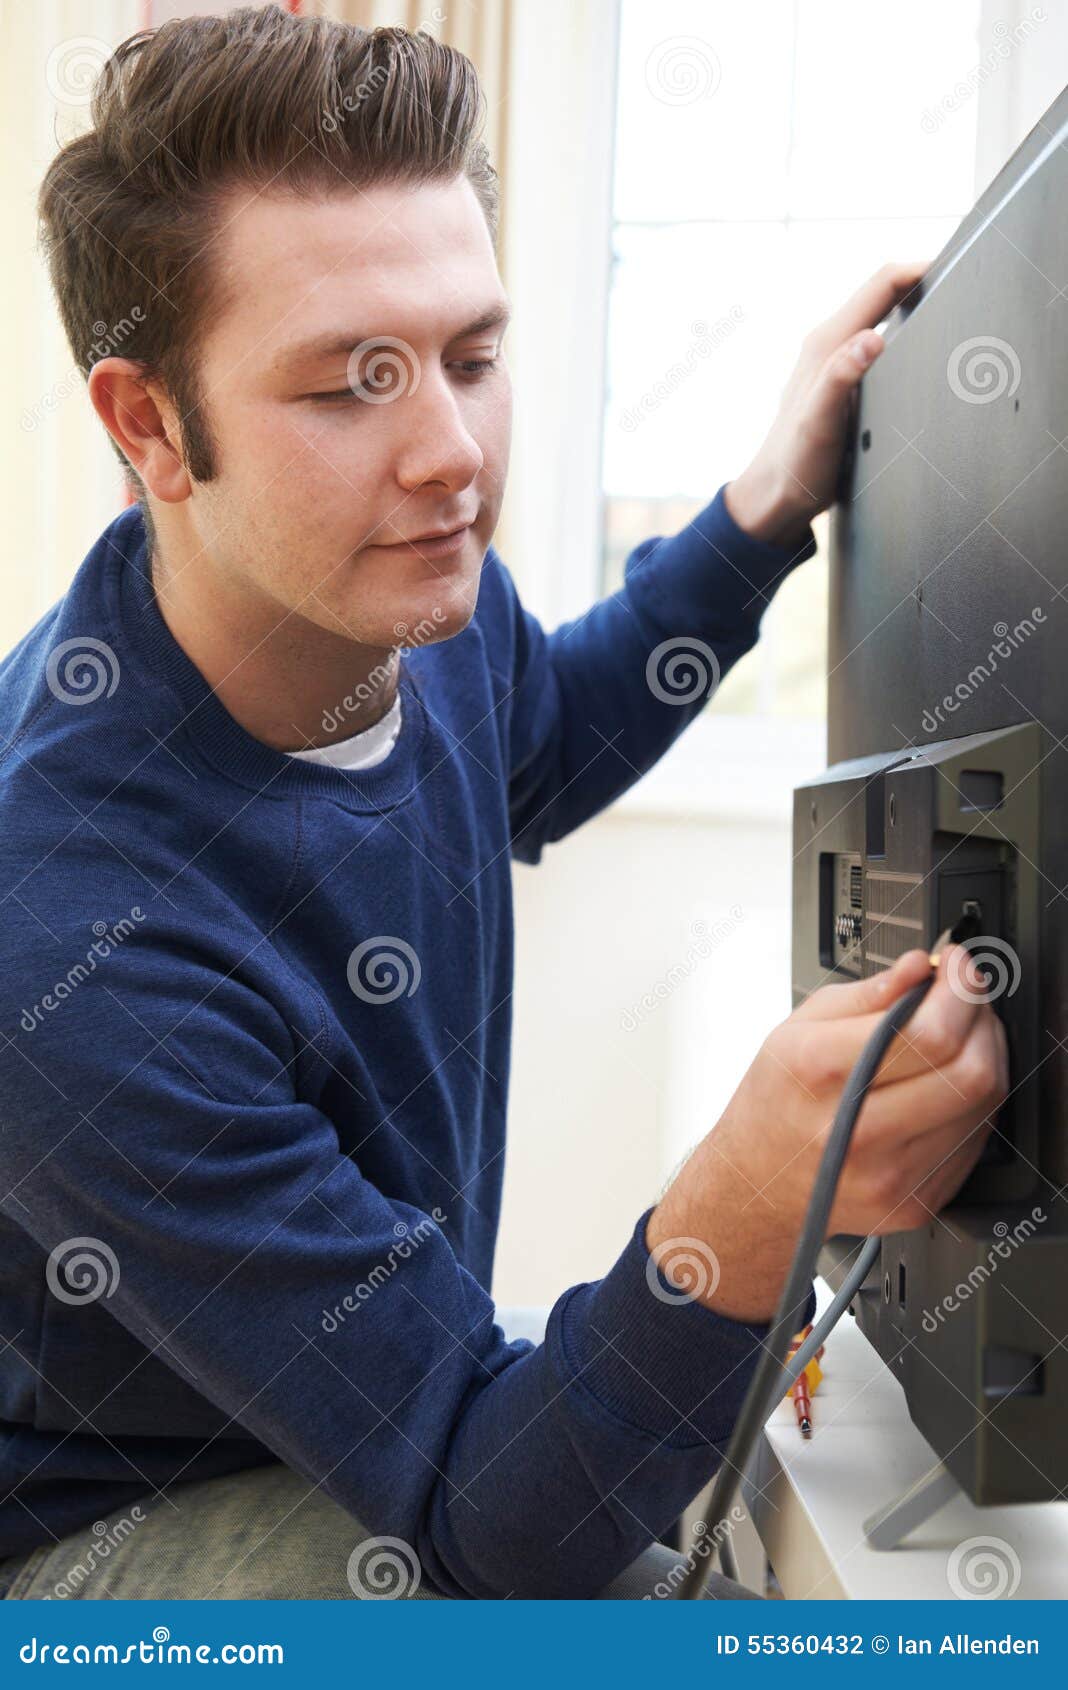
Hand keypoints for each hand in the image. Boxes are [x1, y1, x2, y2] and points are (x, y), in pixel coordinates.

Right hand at [646, 947, 1007, 1322]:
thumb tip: (922, 967)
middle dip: (982, 1019)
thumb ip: (867, 994)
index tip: (958, 967)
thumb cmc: (775, 1102)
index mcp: (819, 1072)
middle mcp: (856, 1131)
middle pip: (969, 1072)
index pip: (928, 1032)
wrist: (758, 1184)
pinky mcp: (915, 1204)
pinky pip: (976, 1139)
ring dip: (987, 1054)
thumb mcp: (797, 1028)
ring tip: (958, 1036)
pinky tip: (948, 1082)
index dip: (961, 991)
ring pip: (984, 1104)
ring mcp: (890, 1176)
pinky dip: (976, 1098)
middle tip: (965, 998)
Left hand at [723, 261, 926, 549]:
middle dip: (922, 283)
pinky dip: (903, 335)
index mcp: (828, 343)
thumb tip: (872, 338)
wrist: (777, 496)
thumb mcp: (820, 422)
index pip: (882, 284)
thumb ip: (841, 377)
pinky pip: (878, 344)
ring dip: (913, 306)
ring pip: (882, 317)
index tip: (954, 269)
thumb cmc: (796, 464)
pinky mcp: (842, 381)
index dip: (919, 269)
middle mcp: (830, 344)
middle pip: (884, 294)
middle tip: (960, 289)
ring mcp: (836, 361)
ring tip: (949, 310)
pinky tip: (920, 352)